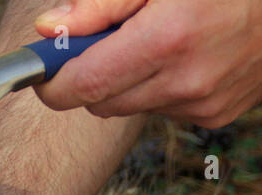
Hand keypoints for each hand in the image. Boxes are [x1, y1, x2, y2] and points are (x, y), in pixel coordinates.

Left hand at [32, 0, 261, 126]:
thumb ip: (100, 3)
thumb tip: (49, 30)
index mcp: (167, 39)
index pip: (82, 87)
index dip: (53, 81)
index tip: (43, 69)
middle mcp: (185, 82)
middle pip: (101, 103)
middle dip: (92, 75)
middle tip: (106, 38)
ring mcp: (203, 105)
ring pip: (132, 107)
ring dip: (130, 79)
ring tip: (162, 37)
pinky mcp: (218, 116)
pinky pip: (166, 109)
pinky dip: (163, 86)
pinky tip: (190, 53)